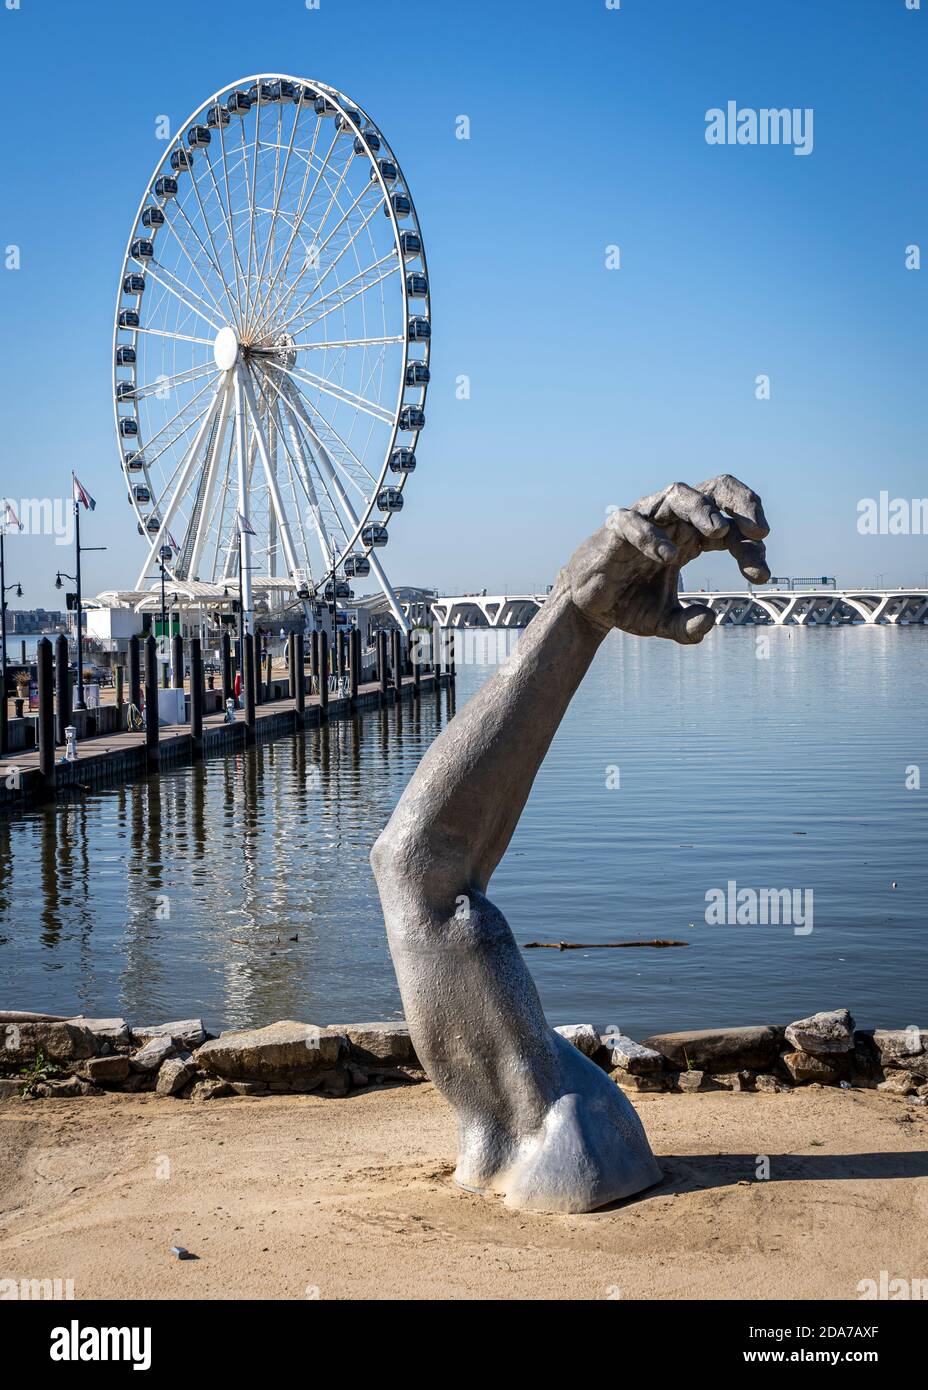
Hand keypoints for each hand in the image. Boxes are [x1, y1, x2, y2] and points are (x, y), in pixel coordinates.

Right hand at [564, 475, 769, 642]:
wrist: (587, 607)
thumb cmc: (631, 604)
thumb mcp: (665, 622)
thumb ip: (687, 626)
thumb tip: (708, 620)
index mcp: (693, 536)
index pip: (732, 528)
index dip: (751, 549)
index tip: (761, 576)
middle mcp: (674, 520)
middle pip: (715, 489)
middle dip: (742, 501)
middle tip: (760, 531)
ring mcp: (645, 520)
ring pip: (677, 493)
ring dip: (702, 509)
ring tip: (719, 532)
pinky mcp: (615, 530)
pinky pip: (633, 521)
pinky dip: (652, 536)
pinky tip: (668, 557)